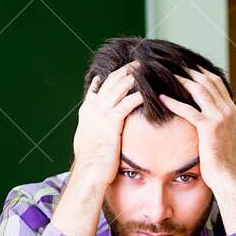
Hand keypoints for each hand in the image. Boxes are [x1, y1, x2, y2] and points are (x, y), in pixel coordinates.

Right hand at [72, 62, 143, 180]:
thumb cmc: (91, 162)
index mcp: (87, 111)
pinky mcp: (111, 123)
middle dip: (124, 70)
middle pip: (110, 82)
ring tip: (144, 68)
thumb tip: (100, 129)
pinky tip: (147, 91)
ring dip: (132, 76)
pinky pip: (126, 104)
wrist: (89, 172)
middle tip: (137, 62)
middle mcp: (92, 108)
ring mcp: (100, 114)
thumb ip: (95, 128)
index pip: (98, 87)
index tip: (121, 69)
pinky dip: (137, 95)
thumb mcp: (89, 139)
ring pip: (118, 88)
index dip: (110, 77)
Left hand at [160, 69, 235, 195]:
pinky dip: (174, 102)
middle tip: (170, 63)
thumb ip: (225, 125)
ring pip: (199, 90)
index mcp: (232, 111)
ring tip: (165, 73)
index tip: (184, 65)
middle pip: (207, 81)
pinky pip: (189, 110)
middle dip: (188, 70)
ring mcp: (220, 118)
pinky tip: (161, 97)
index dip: (199, 71)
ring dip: (180, 80)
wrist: (229, 177)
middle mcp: (228, 110)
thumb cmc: (226, 163)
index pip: (216, 82)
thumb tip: (220, 122)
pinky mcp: (209, 128)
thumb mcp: (231, 138)